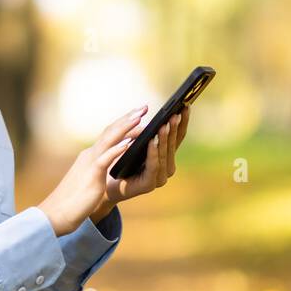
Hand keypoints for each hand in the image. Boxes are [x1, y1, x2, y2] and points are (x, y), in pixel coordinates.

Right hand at [37, 105, 150, 235]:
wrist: (56, 214)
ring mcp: (90, 164)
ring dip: (125, 128)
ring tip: (140, 118)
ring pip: (108, 140)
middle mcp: (89, 156)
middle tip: (143, 108)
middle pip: (110, 132)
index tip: (137, 114)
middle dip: (127, 119)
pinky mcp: (91, 176)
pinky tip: (129, 144)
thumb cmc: (73, 202)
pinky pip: (105, 160)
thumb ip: (99, 171)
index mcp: (90, 157)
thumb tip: (111, 166)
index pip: (108, 135)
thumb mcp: (89, 181)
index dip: (123, 123)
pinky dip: (117, 150)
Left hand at [90, 102, 191, 219]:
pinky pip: (153, 165)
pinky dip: (153, 153)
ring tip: (164, 125)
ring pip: (164, 154)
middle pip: (173, 144)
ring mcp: (159, 177)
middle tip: (176, 113)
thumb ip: (141, 130)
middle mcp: (166, 166)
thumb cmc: (118, 160)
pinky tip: (152, 141)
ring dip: (164, 139)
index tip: (186, 105)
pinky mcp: (149, 184)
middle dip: (174, 128)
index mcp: (165, 155)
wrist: (104, 183)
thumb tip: (145, 111)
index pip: (177, 136)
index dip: (182, 121)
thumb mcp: (131, 141)